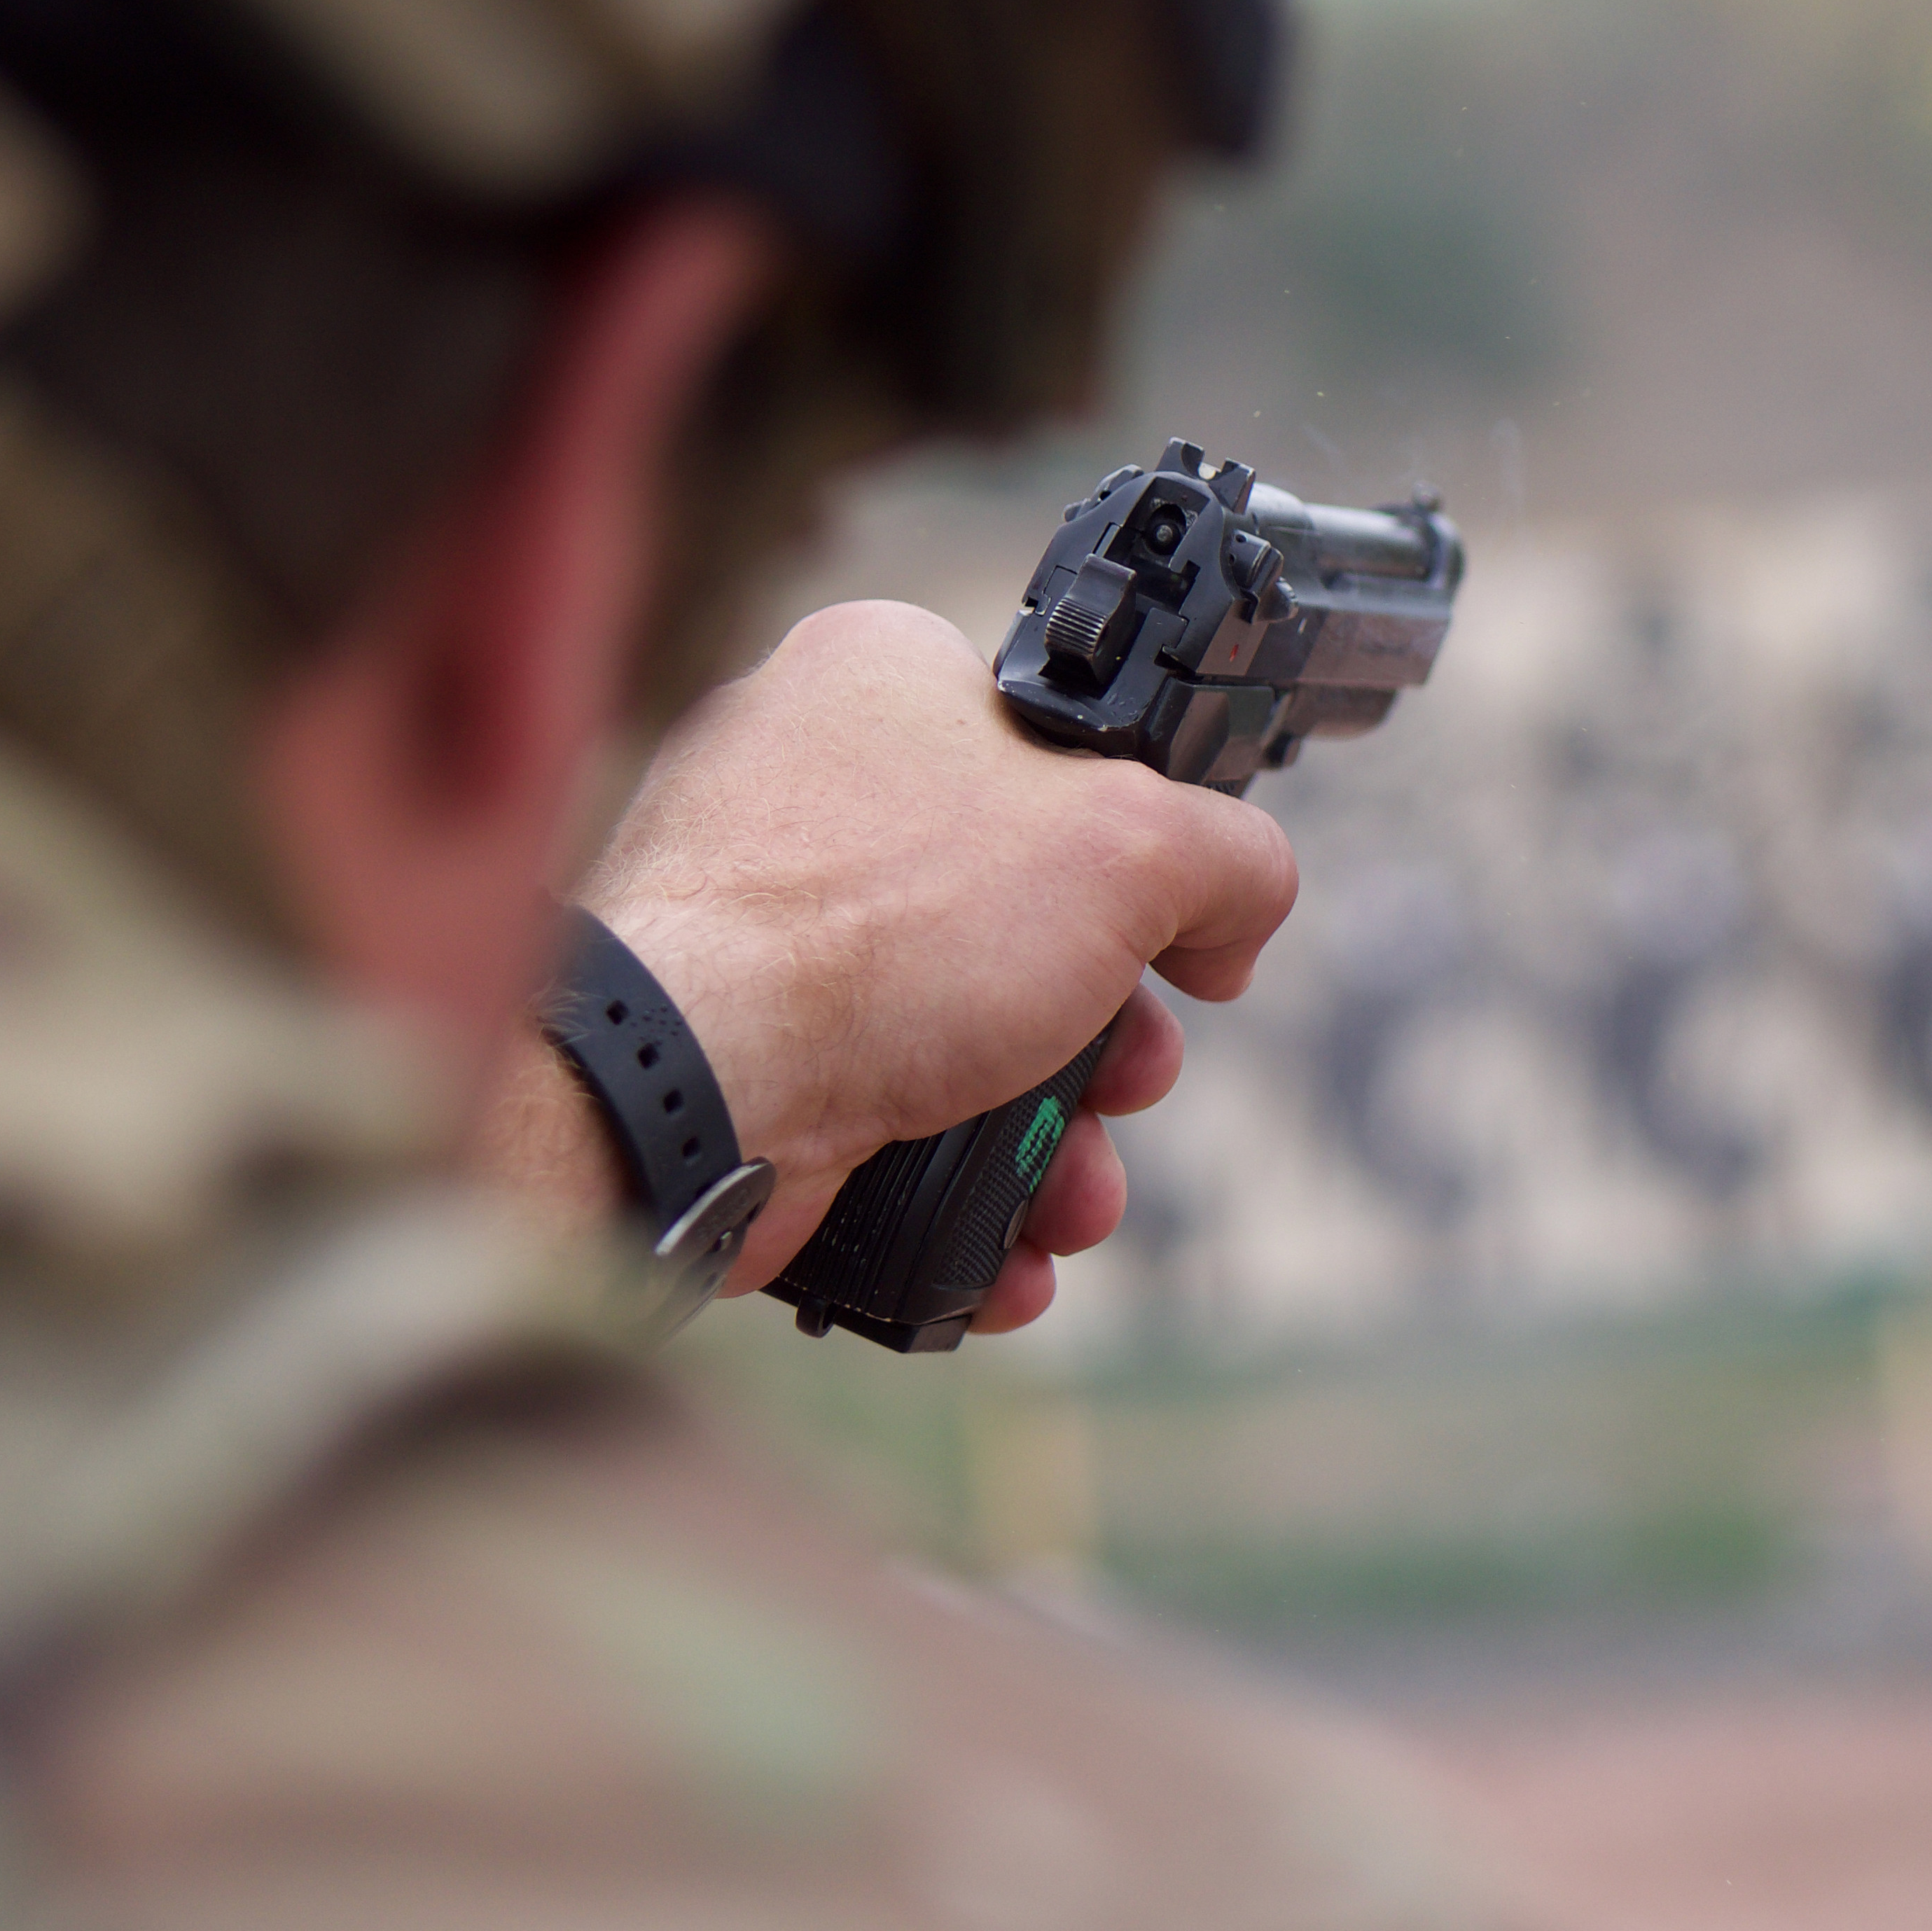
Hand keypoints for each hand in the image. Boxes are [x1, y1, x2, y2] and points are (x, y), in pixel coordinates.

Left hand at [563, 599, 1297, 1329]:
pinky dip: (964, 1192)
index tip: (1188, 932)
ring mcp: (770, 931)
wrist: (691, 1093)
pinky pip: (892, 1119)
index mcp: (883, 680)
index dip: (1146, 841)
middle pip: (1030, 915)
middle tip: (1134, 1075)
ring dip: (1057, 1138)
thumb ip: (1229, 855)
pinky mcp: (748, 1053)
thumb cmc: (877, 930)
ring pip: (970, 1038)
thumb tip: (1240, 903)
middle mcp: (812, 790)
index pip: (1058, 739)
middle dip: (1110, 1034)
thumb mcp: (1131, 849)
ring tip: (1077, 1198)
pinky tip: (1009, 1249)